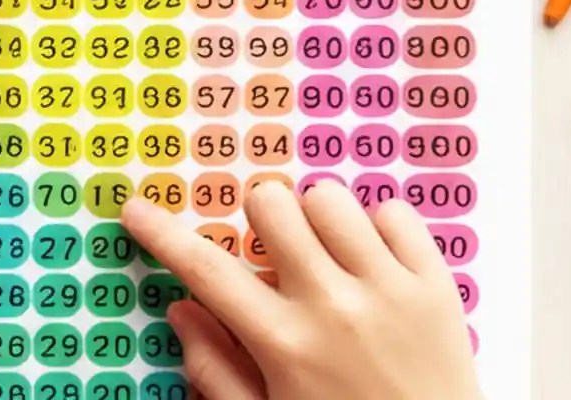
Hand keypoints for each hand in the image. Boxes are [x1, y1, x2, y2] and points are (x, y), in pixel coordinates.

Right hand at [120, 181, 480, 399]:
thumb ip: (218, 370)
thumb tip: (181, 310)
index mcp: (283, 343)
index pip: (206, 270)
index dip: (162, 233)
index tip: (136, 208)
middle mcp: (332, 305)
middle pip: (271, 205)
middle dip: (260, 219)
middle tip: (273, 250)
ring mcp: (388, 289)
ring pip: (331, 199)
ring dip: (317, 220)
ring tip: (328, 257)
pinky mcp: (434, 283)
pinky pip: (395, 214)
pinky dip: (379, 229)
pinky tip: (372, 263)